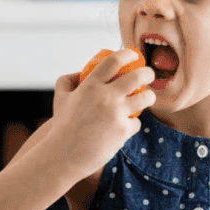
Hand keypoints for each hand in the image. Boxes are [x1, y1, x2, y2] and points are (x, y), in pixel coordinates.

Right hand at [49, 48, 155, 177]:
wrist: (63, 156)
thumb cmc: (62, 127)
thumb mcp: (59, 98)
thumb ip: (68, 80)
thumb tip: (80, 72)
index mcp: (90, 85)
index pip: (114, 61)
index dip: (128, 54)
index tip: (133, 55)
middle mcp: (106, 97)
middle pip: (137, 76)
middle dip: (148, 73)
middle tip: (149, 74)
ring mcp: (116, 114)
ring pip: (145, 98)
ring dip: (149, 97)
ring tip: (148, 97)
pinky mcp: (123, 131)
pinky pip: (136, 123)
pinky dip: (132, 124)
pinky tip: (127, 126)